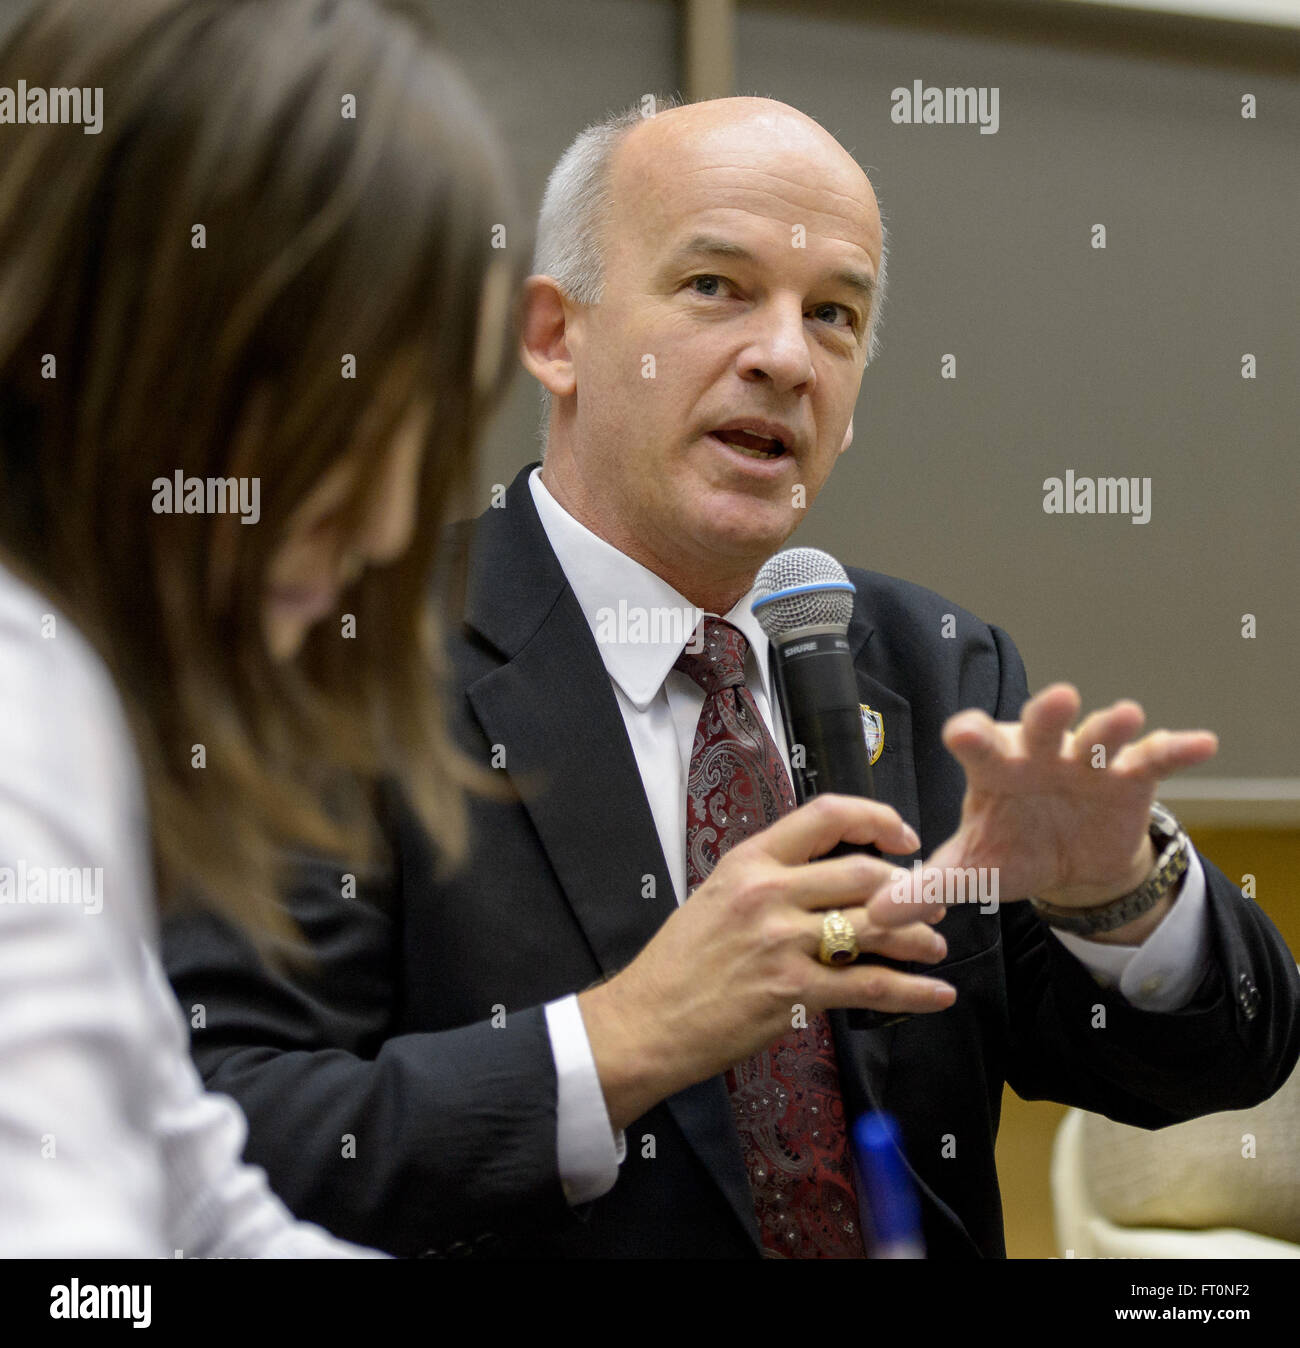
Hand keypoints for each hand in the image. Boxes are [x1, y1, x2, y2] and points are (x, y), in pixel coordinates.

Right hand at [579, 795, 956, 1130]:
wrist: (646, 1020)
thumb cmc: (679, 964)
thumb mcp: (717, 896)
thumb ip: (771, 880)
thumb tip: (828, 878)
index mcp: (749, 860)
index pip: (826, 815)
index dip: (876, 818)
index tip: (901, 835)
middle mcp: (768, 892)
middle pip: (864, 873)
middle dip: (910, 889)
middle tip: (929, 903)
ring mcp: (781, 941)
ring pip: (876, 926)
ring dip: (919, 938)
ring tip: (934, 946)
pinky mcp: (793, 990)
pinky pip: (871, 985)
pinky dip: (913, 990)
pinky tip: (935, 993)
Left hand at [868, 684, 1215, 927]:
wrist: (1071, 863)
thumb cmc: (1012, 848)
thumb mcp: (972, 869)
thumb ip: (925, 889)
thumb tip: (873, 915)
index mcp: (994, 767)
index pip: (978, 743)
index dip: (972, 736)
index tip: (963, 733)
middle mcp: (1040, 753)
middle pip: (1041, 726)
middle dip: (1048, 714)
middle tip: (1056, 699)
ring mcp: (1087, 761)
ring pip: (1099, 735)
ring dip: (1112, 725)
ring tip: (1126, 715)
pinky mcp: (1131, 776)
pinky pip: (1155, 755)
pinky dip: (1177, 747)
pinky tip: (1200, 744)